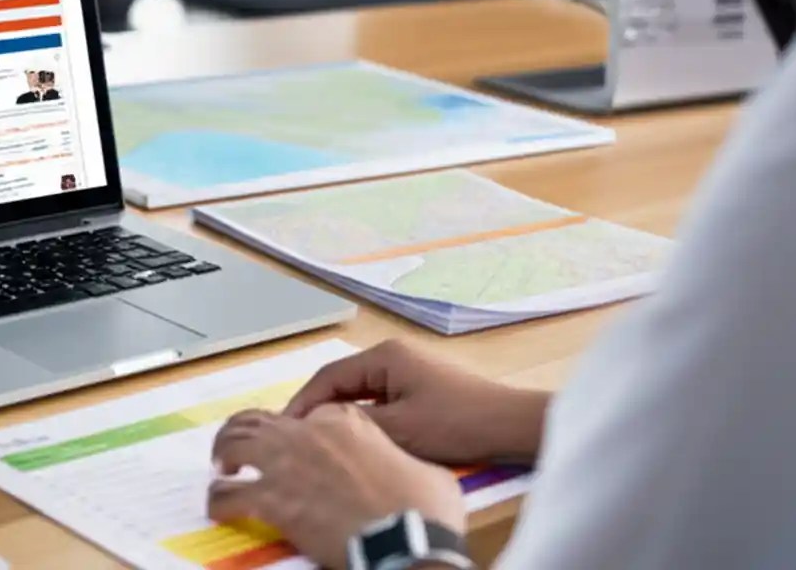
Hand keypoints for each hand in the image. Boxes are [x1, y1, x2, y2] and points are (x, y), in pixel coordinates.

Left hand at [208, 405, 464, 569]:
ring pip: (235, 444)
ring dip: (224, 455)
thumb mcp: (424, 468)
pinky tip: (219, 508)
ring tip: (222, 470)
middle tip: (238, 449)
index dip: (297, 428)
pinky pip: (228, 495)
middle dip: (244, 430)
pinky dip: (218, 500)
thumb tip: (405, 472)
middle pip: (260, 419)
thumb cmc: (424, 509)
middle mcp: (310, 433)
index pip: (308, 412)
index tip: (293, 445)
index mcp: (346, 420)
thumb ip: (399, 457)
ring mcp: (287, 464)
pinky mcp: (273, 500)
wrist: (407, 541)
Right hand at [285, 340, 548, 464]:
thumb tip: (319, 425)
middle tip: (298, 438)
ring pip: (359, 392)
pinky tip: (354, 438)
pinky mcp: (418, 386)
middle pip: (341, 382)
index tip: (285, 430)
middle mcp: (392, 355)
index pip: (328, 377)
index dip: (303, 403)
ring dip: (341, 414)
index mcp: (384, 356)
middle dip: (318, 409)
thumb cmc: (457, 423)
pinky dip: (363, 417)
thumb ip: (354, 423)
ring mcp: (406, 370)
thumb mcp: (399, 428)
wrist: (509, 426)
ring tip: (320, 441)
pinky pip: (378, 399)